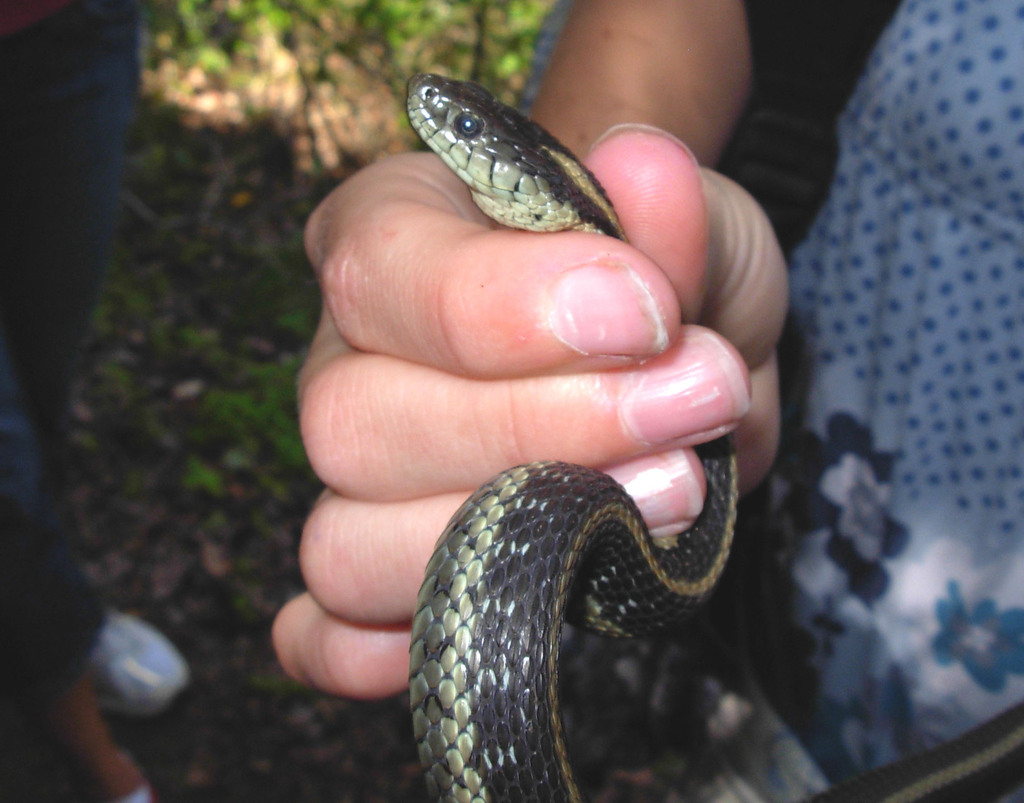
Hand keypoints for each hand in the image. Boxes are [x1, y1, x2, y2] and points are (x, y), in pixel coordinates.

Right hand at [273, 126, 786, 698]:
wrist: (664, 344)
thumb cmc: (653, 270)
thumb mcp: (689, 219)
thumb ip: (669, 205)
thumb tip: (643, 174)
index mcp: (387, 235)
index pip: (384, 275)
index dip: (507, 308)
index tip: (647, 314)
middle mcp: (344, 359)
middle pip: (354, 425)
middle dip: (538, 431)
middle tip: (690, 404)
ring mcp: (355, 479)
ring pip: (341, 545)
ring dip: (504, 542)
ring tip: (669, 490)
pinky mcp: (385, 572)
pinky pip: (327, 634)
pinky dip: (378, 650)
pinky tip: (498, 613)